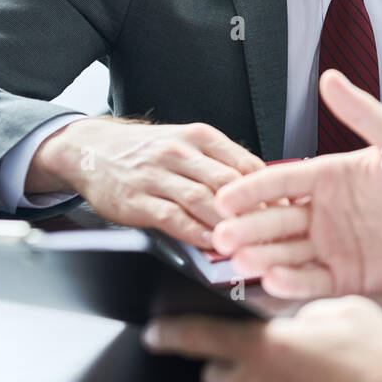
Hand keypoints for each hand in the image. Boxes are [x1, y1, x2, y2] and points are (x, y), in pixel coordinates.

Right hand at [28, 117, 265, 246]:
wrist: (92, 149)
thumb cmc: (148, 151)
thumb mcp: (188, 143)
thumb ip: (221, 163)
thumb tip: (263, 190)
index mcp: (200, 137)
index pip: (246, 163)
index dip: (271, 190)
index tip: (289, 210)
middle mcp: (181, 152)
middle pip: (228, 183)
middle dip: (256, 210)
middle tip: (277, 231)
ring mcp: (157, 176)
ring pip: (203, 200)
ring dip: (229, 224)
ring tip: (250, 242)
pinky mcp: (137, 200)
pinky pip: (173, 218)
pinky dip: (196, 233)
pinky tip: (212, 244)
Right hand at [210, 69, 381, 297]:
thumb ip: (361, 112)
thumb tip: (329, 76)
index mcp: (329, 177)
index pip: (280, 180)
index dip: (252, 188)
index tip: (226, 196)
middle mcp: (323, 212)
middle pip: (275, 219)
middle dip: (247, 228)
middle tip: (221, 234)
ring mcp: (332, 245)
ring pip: (286, 252)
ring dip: (262, 256)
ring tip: (239, 261)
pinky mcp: (346, 276)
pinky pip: (312, 280)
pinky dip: (292, 282)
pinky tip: (273, 280)